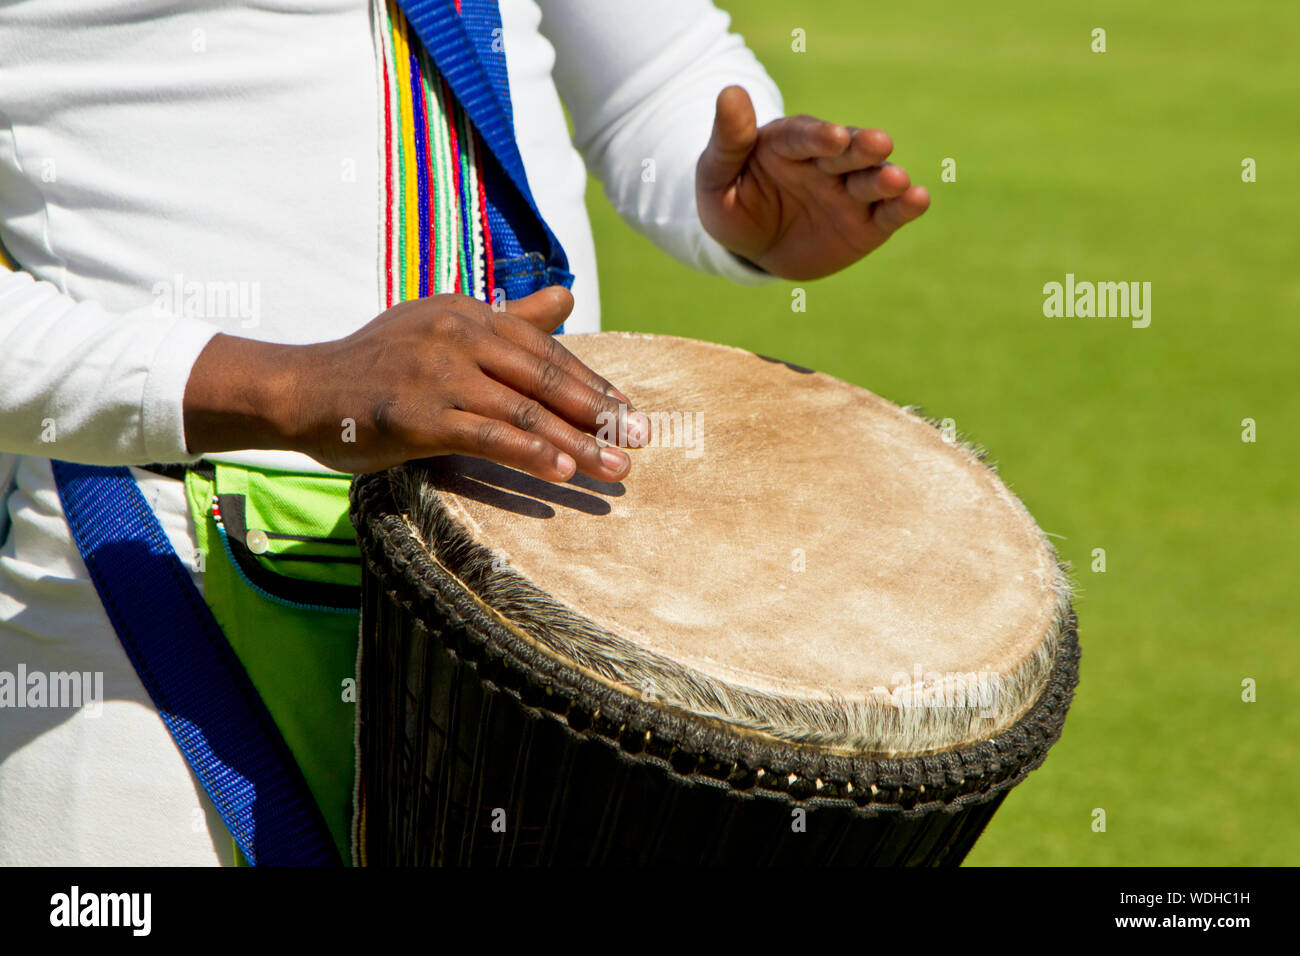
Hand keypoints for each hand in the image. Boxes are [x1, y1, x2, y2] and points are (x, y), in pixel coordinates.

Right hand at [183, 288, 644, 481]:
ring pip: (525, 410)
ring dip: (576, 442)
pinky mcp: (418, 414)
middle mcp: (458, 335)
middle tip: (639, 440)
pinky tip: (561, 472)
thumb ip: (510, 317)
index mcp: (469, 311)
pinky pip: (487, 435)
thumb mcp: (443, 326)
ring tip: (615, 467)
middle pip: (546, 377)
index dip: (593, 384)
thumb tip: (568, 297)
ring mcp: (437, 373)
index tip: (629, 412)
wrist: (304, 389)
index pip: (547, 350)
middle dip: (598, 413)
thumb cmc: (378, 365)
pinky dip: (529, 453)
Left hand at [696, 86, 930, 279]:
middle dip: (861, 147)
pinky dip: (905, 206)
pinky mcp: (869, 224)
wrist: (753, 248)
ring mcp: (850, 192)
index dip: (818, 136)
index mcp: (789, 143)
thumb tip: (730, 92)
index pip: (804, 137)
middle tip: (877, 142)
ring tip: (897, 180)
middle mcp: (827, 162)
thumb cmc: (731, 204)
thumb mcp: (715, 176)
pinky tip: (918, 199)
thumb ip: (727, 141)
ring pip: (872, 181)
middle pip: (847, 152)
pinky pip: (889, 214)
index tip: (830, 136)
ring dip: (886, 179)